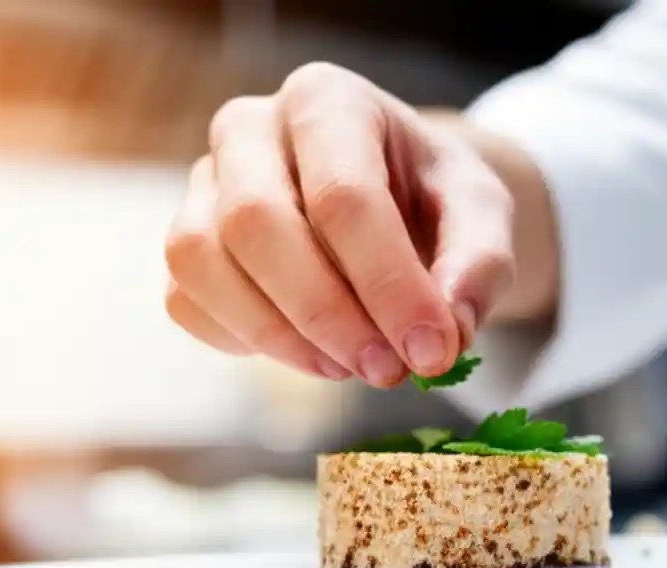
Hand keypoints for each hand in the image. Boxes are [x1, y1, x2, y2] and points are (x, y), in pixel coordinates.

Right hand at [164, 63, 516, 386]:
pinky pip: (185, 300)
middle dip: (324, 313)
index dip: (387, 283)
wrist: (389, 195)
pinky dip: (242, 340)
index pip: (343, 195)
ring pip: (200, 260)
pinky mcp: (185, 242)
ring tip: (347, 367)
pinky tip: (305, 351)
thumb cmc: (429, 195)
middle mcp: (248, 127)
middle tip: (385, 369)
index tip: (432, 351)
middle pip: (256, 222)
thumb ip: (479, 262)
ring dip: (276, 334)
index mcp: (326, 99)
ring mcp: (202, 183)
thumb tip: (449, 330)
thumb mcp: (481, 211)